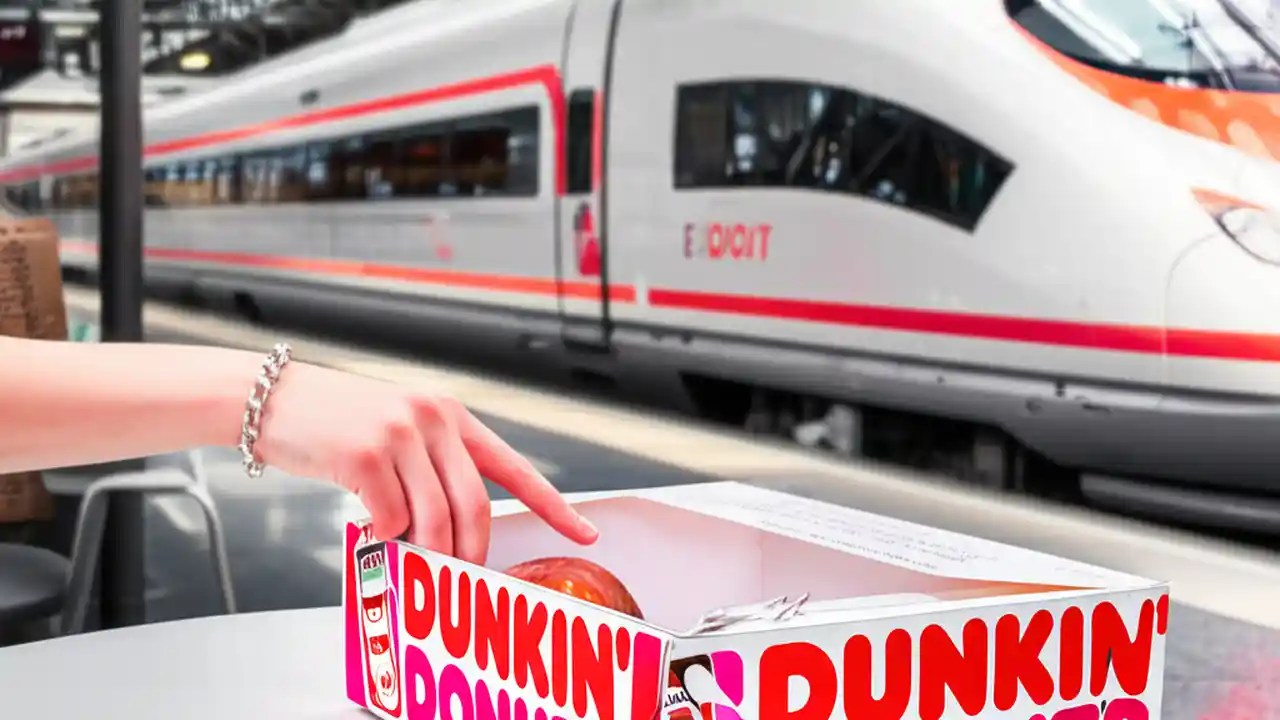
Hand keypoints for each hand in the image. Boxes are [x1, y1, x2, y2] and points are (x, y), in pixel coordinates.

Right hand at [252, 362, 596, 564]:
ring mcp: (401, 434)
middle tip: (459, 578)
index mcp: (450, 415)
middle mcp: (434, 418)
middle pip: (475, 506)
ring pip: (434, 519)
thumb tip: (448, 534)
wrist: (271, 399)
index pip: (514, 467)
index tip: (585, 530)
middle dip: (470, 552)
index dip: (554, 504)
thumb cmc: (334, 422)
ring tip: (406, 555)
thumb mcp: (397, 429)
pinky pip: (390, 518)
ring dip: (422, 550)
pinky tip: (367, 523)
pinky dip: (381, 535)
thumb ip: (430, 469)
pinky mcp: (366, 453)